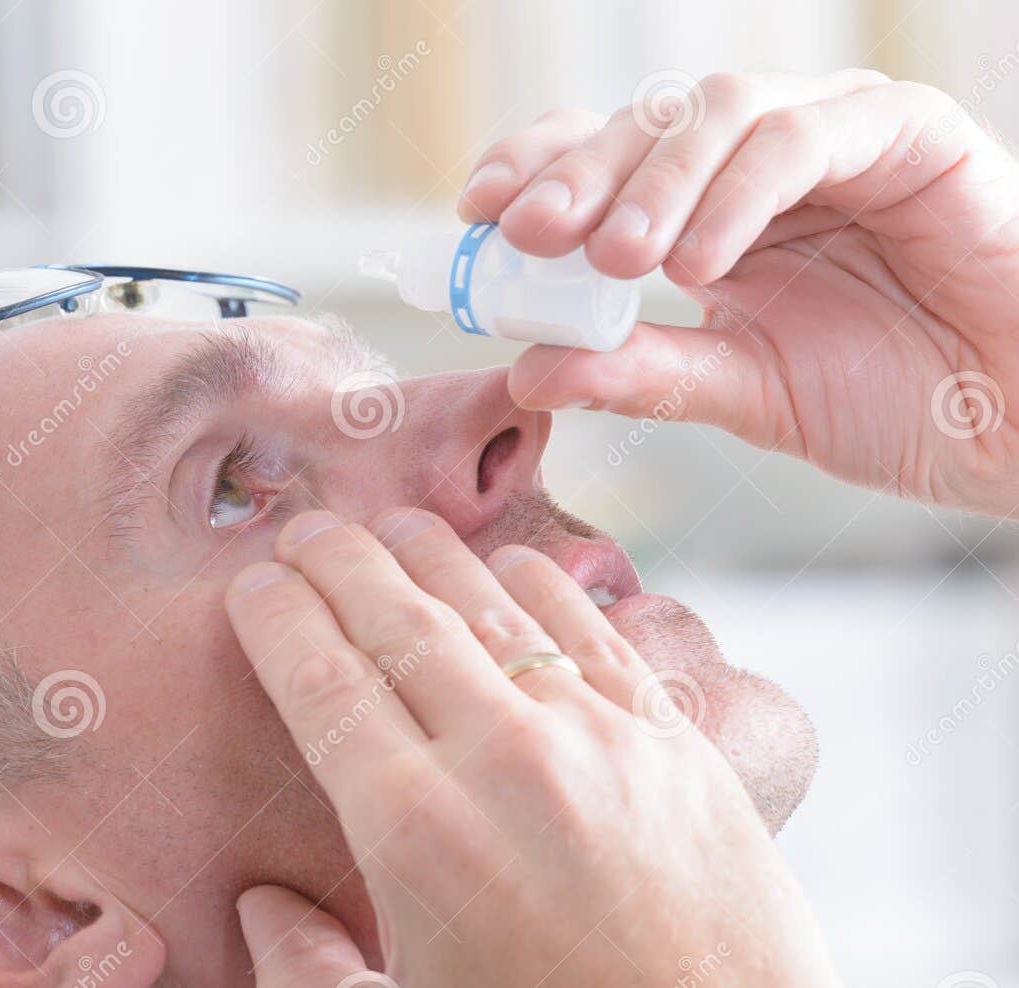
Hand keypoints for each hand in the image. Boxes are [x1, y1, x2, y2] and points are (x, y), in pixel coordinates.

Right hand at [224, 508, 874, 987]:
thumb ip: (295, 976)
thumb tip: (260, 904)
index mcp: (413, 832)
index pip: (319, 678)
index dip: (274, 615)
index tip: (250, 585)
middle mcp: (502, 762)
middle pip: (395, 616)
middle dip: (335, 558)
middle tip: (302, 529)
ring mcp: (599, 739)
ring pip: (491, 603)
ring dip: (427, 553)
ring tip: (387, 527)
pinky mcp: (674, 740)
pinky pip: (591, 628)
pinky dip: (537, 582)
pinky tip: (505, 564)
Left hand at [458, 71, 1018, 517]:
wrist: (1012, 423)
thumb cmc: (889, 398)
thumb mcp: (738, 391)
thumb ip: (640, 372)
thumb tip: (525, 372)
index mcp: (709, 211)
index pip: (605, 163)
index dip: (538, 171)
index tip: (475, 213)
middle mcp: (758, 163)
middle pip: (645, 125)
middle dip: (576, 173)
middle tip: (525, 231)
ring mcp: (831, 136)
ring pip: (717, 112)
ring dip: (653, 182)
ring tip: (615, 258)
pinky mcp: (907, 134)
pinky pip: (805, 138)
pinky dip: (742, 193)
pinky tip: (703, 262)